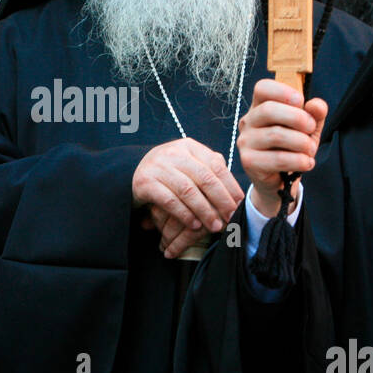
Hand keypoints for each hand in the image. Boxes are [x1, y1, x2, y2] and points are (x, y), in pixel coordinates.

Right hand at [133, 137, 243, 258]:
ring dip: (204, 210)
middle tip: (230, 217)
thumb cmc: (170, 172)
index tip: (240, 204)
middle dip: (221, 200)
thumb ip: (210, 170)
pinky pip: (169, 200)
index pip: (216, 166)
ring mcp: (158, 166)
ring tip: (214, 225)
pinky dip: (184, 214)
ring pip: (188, 190)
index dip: (230, 186)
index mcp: (189, 147)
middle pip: (204, 178)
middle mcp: (174, 153)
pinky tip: (194, 224)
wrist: (133, 171)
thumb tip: (237, 193)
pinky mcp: (145, 182)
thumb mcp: (189, 164)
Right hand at [237, 79, 326, 218]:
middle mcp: (248, 122)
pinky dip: (298, 161)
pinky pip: (277, 158)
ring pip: (276, 135)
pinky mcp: (249, 161)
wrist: (281, 180)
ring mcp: (246, 141)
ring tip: (311, 150)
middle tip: (311, 128)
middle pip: (269, 110)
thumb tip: (316, 105)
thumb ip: (314, 114)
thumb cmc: (292, 148)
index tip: (301, 101)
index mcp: (260, 106)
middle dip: (297, 118)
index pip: (262, 88)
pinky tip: (307, 163)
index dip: (282, 91)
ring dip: (302, 143)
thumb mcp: (307, 128)